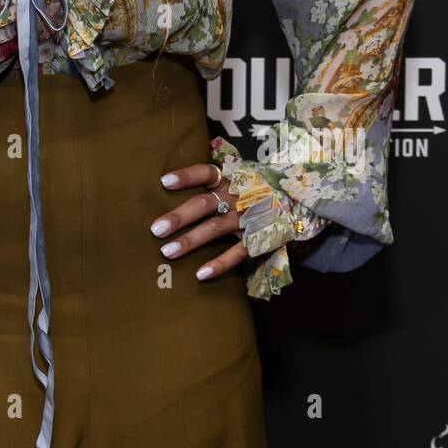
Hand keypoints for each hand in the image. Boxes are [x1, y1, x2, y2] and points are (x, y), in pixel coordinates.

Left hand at [149, 162, 246, 282]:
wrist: (292, 204)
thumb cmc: (250, 191)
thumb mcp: (235, 178)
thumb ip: (210, 180)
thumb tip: (167, 181)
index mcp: (229, 179)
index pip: (206, 172)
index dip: (186, 176)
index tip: (164, 182)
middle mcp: (236, 197)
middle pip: (204, 204)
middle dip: (179, 217)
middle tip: (156, 229)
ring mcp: (246, 219)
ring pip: (215, 229)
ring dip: (190, 241)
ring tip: (167, 252)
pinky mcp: (256, 239)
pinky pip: (236, 253)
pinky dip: (219, 264)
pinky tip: (200, 274)